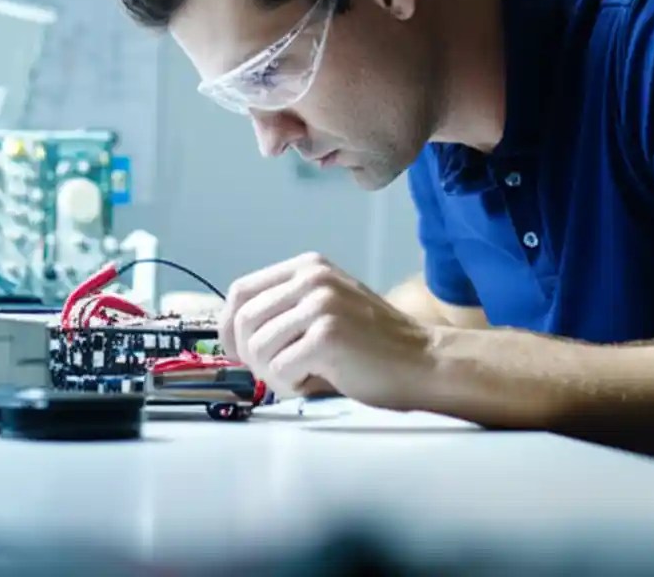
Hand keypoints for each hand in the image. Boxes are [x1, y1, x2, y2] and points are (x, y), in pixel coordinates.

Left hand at [218, 252, 435, 410]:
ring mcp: (320, 304)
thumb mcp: (326, 309)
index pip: (241, 291)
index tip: (237, 353)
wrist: (424, 362)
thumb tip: (231, 337)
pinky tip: (316, 383)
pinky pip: (279, 370)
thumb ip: (284, 311)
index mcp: (308, 267)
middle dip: (250, 356)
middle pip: (244, 320)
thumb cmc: (373, 346)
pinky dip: (291, 386)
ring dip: (272, 375)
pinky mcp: (327, 336)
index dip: (229, 327)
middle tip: (277, 374)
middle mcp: (311, 278)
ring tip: (302, 378)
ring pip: (257, 348)